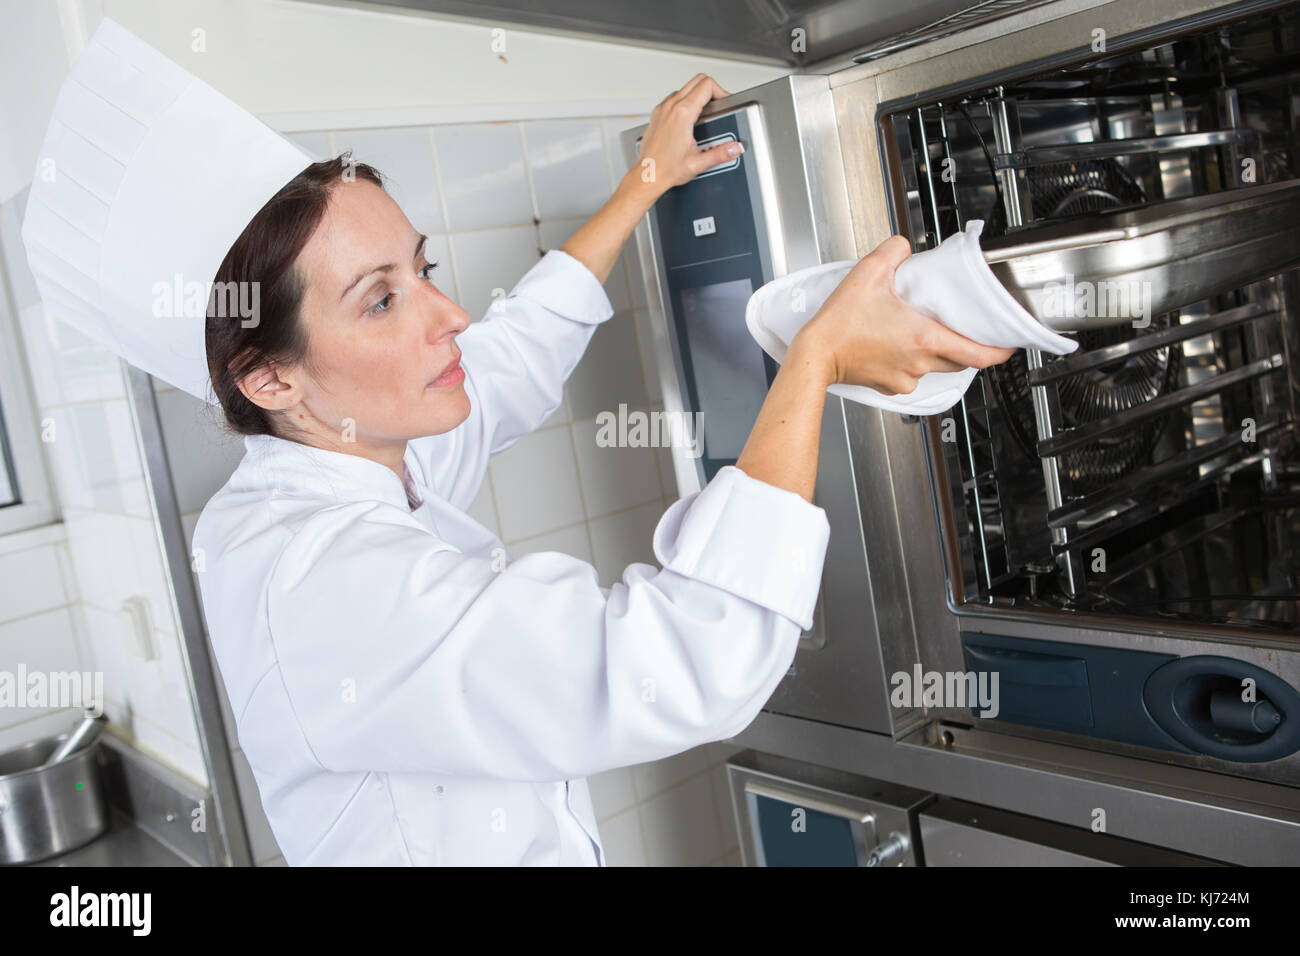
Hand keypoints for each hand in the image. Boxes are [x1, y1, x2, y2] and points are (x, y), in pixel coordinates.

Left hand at [633, 74, 739, 192]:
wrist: (647, 176)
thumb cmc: (665, 170)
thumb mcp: (699, 163)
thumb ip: (721, 153)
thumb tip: (736, 148)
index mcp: (682, 114)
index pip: (707, 85)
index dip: (721, 91)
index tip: (725, 103)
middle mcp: (670, 107)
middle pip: (697, 80)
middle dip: (712, 90)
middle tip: (718, 106)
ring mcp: (661, 109)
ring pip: (685, 87)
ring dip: (697, 95)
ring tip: (705, 114)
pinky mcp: (657, 114)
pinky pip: (674, 98)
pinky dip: (685, 102)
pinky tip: (690, 119)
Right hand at [791, 235, 1015, 395]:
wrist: (816, 356)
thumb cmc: (839, 324)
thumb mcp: (868, 273)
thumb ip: (894, 251)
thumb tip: (904, 246)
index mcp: (924, 337)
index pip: (979, 353)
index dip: (1000, 351)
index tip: (1009, 345)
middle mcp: (920, 362)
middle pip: (961, 360)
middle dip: (967, 346)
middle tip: (966, 330)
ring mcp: (906, 377)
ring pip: (936, 367)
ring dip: (936, 352)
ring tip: (919, 332)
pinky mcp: (891, 387)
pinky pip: (912, 376)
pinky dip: (912, 362)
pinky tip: (897, 346)